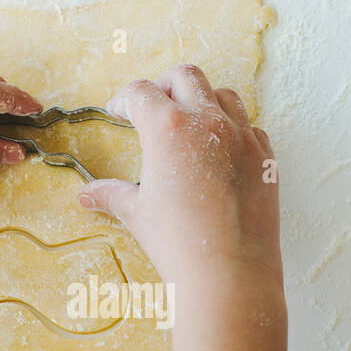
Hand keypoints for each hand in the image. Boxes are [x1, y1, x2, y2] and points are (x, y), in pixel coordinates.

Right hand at [79, 64, 281, 293]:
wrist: (230, 272)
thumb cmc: (179, 243)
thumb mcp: (138, 214)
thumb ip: (111, 195)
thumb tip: (86, 196)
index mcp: (168, 128)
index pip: (141, 93)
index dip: (124, 99)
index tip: (118, 111)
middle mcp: (208, 121)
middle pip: (185, 77)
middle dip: (164, 86)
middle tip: (153, 105)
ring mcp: (242, 137)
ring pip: (224, 94)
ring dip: (203, 100)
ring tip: (190, 122)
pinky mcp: (264, 158)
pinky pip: (250, 127)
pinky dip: (234, 129)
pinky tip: (221, 151)